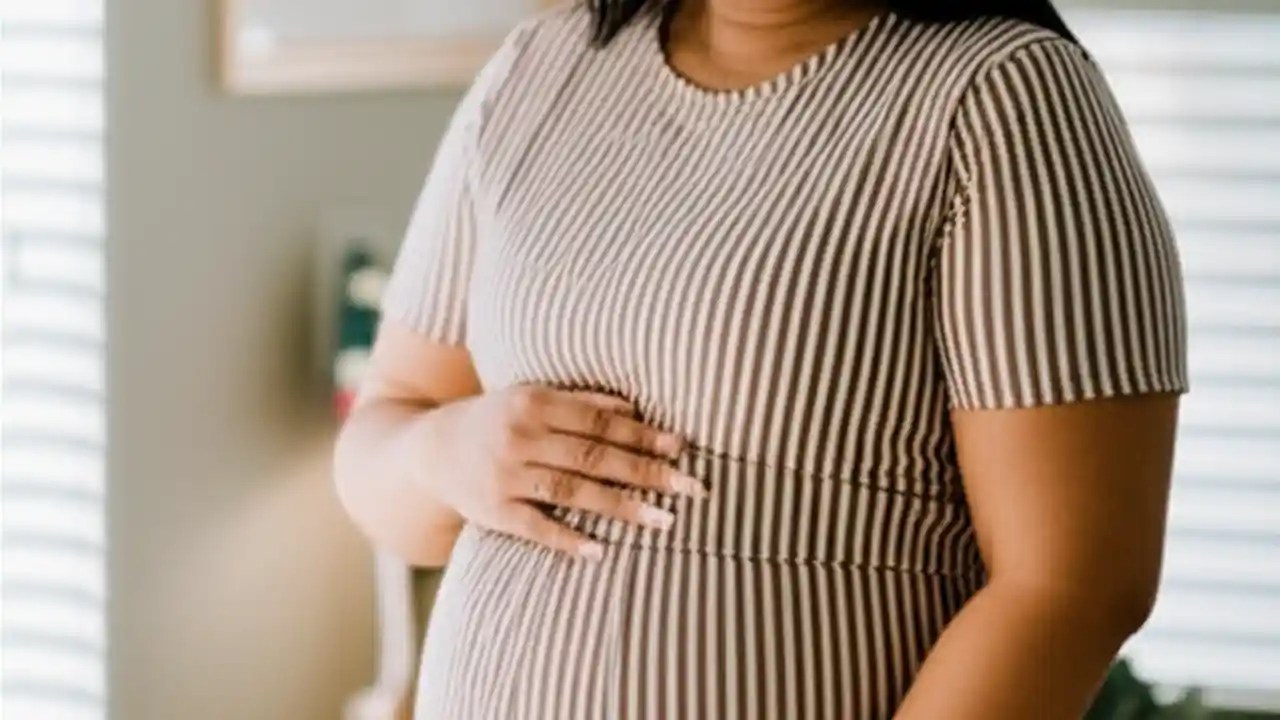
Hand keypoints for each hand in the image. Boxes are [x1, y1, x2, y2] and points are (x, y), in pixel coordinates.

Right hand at [414, 385, 703, 559]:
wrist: (429, 448)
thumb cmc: (496, 419)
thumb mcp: (532, 398)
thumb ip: (582, 403)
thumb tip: (637, 410)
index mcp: (534, 402)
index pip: (601, 421)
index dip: (644, 435)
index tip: (682, 449)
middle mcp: (520, 436)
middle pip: (594, 456)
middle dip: (647, 472)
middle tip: (691, 488)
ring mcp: (504, 475)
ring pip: (571, 490)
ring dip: (621, 507)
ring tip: (663, 521)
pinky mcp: (491, 510)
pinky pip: (535, 527)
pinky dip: (567, 538)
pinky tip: (600, 551)